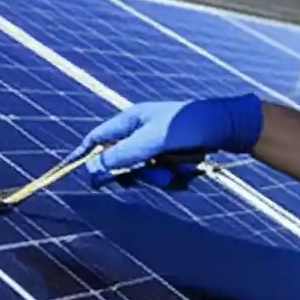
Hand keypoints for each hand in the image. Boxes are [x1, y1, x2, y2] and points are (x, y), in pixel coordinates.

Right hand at [66, 94, 264, 187]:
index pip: (97, 139)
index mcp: (130, 121)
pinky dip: (177, 178)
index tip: (70, 172)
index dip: (84, 156)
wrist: (229, 126)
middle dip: (140, 174)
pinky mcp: (173, 157)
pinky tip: (192, 169)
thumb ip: (123, 156)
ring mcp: (157, 146)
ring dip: (162, 177)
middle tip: (160, 174)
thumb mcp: (153, 141)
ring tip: (181, 169)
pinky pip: (164, 177)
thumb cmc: (190, 125)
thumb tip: (92, 170)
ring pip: (145, 174)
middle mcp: (141, 132)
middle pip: (122, 164)